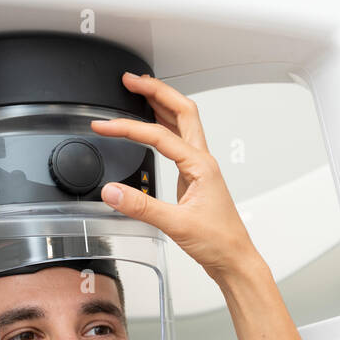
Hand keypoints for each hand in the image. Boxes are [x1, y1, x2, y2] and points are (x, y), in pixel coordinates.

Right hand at [91, 72, 260, 280]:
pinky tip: (152, 126)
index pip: (159, 135)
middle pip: (181, 110)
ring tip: (139, 91)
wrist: (234, 259)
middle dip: (156, 90)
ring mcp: (200, 167)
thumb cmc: (218, 242)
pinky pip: (179, 140)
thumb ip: (141, 207)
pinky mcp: (195, 177)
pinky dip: (164, 125)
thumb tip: (112, 192)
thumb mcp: (176, 226)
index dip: (128, 127)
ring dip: (162, 102)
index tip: (105, 126)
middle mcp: (202, 161)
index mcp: (200, 166)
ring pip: (183, 122)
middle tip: (130, 80)